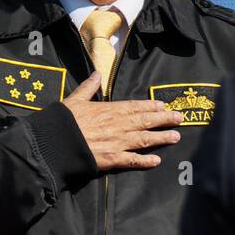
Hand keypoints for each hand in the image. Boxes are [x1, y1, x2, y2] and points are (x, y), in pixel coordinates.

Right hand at [62, 71, 183, 171]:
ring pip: (144, 139)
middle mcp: (117, 126)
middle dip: (164, 120)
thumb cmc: (62, 120)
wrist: (54, 142)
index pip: (135, 107)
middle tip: (179, 118)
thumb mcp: (74, 99)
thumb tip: (97, 73)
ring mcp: (116, 143)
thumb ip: (88, 87)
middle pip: (145, 122)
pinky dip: (145, 161)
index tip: (163, 105)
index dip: (150, 106)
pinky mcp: (111, 159)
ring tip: (175, 136)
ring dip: (161, 138)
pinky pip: (132, 160)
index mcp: (109, 110)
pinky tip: (156, 161)